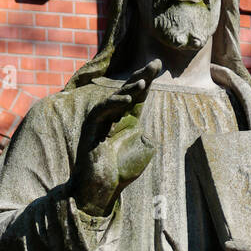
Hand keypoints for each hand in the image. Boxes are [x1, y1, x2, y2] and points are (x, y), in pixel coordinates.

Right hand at [71, 61, 162, 215]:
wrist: (101, 187)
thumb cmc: (120, 173)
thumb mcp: (142, 152)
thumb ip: (147, 138)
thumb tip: (148, 132)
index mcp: (126, 120)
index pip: (138, 95)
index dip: (147, 80)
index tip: (159, 65)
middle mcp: (114, 116)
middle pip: (128, 90)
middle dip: (141, 76)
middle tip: (155, 63)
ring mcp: (101, 120)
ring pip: (116, 98)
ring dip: (130, 88)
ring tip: (144, 82)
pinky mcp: (92, 127)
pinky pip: (103, 110)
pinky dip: (115, 103)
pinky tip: (128, 99)